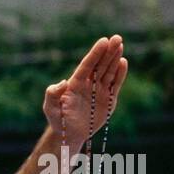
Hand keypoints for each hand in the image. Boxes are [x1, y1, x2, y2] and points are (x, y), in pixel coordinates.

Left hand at [43, 35, 128, 152]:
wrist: (70, 135)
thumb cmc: (58, 120)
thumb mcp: (50, 108)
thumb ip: (52, 94)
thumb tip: (63, 82)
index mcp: (75, 83)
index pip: (87, 66)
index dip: (95, 53)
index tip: (103, 41)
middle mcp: (88, 84)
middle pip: (100, 65)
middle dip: (108, 51)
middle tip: (117, 38)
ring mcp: (99, 90)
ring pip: (109, 71)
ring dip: (115, 59)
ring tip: (120, 46)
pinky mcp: (108, 98)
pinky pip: (115, 84)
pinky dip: (120, 74)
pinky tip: (123, 62)